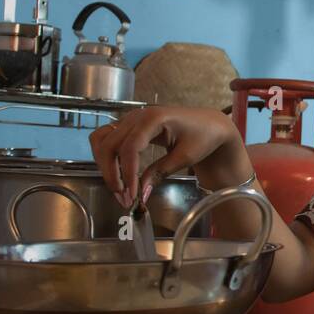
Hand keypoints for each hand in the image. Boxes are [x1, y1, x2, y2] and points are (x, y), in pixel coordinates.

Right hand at [89, 105, 242, 207]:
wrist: (210, 125)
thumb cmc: (203, 136)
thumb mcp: (186, 156)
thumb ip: (160, 172)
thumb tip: (141, 194)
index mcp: (153, 118)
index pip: (129, 148)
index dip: (127, 173)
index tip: (131, 194)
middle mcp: (137, 115)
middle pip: (109, 145)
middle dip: (112, 173)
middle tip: (124, 197)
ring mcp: (131, 119)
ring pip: (102, 141)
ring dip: (105, 166)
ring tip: (119, 189)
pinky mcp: (129, 126)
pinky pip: (107, 138)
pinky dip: (106, 157)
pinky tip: (116, 174)